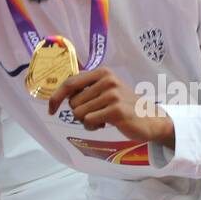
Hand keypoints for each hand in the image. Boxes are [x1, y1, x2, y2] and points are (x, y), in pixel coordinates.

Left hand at [48, 67, 174, 147]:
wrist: (150, 118)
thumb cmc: (122, 105)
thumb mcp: (106, 89)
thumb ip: (85, 88)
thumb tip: (58, 93)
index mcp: (103, 72)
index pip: (70, 83)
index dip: (56, 97)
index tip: (50, 110)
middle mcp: (107, 80)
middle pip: (73, 103)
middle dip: (79, 112)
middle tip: (96, 114)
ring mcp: (112, 94)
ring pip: (79, 113)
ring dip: (87, 122)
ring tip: (103, 118)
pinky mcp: (116, 110)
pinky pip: (88, 122)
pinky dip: (93, 127)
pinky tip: (106, 124)